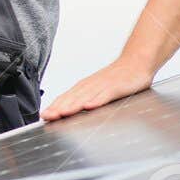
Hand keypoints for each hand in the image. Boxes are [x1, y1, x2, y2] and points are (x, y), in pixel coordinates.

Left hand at [40, 57, 155, 121]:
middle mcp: (90, 86)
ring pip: (85, 96)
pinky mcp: (116, 87)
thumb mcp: (97, 89)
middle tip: (47, 117)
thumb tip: (68, 110)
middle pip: (71, 98)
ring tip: (62, 113)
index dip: (54, 107)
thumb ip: (83, 99)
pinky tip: (89, 106)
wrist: (135, 62)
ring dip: (73, 105)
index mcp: (84, 87)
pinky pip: (105, 95)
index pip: (65, 98)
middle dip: (58, 108)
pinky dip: (97, 100)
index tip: (43, 116)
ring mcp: (103, 86)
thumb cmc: (116, 78)